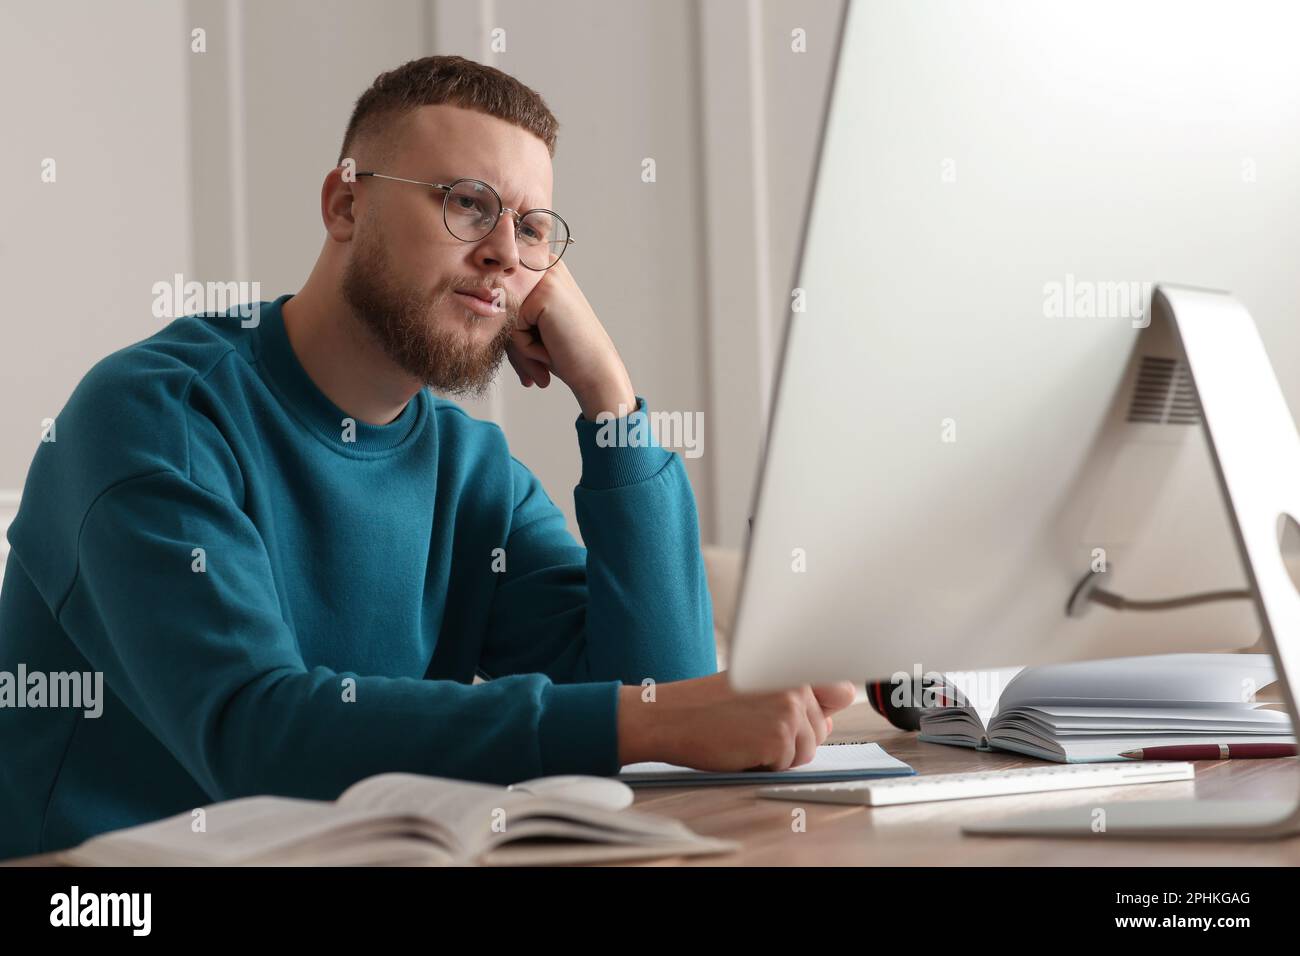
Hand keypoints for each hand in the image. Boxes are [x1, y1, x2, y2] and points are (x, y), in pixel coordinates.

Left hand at [505, 260, 635, 420]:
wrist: (595, 372)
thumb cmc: (564, 352)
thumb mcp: (532, 324)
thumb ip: (506, 308)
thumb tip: (471, 299)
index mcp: (542, 267)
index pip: (501, 293)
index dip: (512, 329)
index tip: (539, 347)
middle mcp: (545, 265)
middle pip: (500, 303)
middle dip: (514, 340)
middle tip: (541, 359)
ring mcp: (546, 278)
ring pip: (503, 315)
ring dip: (520, 346)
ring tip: (548, 353)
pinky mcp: (544, 294)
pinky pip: (511, 327)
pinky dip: (526, 348)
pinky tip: (550, 350)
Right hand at [617, 672, 860, 770]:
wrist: (669, 716)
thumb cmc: (706, 705)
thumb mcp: (754, 689)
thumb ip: (796, 701)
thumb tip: (828, 723)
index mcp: (788, 663)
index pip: (841, 692)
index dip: (823, 709)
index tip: (805, 713)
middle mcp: (795, 681)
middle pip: (821, 729)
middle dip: (792, 737)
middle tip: (752, 727)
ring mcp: (790, 709)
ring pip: (807, 749)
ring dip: (780, 753)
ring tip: (746, 736)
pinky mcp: (779, 737)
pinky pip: (788, 764)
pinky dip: (766, 764)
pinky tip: (741, 747)